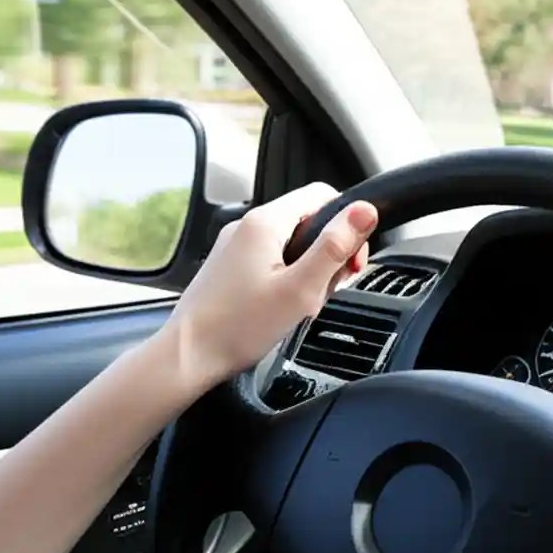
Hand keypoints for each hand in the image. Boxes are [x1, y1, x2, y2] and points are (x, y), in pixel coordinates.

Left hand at [160, 183, 377, 389]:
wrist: (187, 356)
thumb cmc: (238, 327)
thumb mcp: (301, 288)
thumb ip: (335, 247)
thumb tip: (365, 211)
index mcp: (265, 222)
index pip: (323, 196)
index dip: (347, 225)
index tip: (350, 261)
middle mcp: (247, 226)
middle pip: (308, 222)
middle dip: (327, 254)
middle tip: (326, 289)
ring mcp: (236, 246)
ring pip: (291, 244)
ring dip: (308, 271)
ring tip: (301, 304)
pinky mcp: (230, 267)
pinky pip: (272, 260)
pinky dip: (287, 280)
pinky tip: (282, 307)